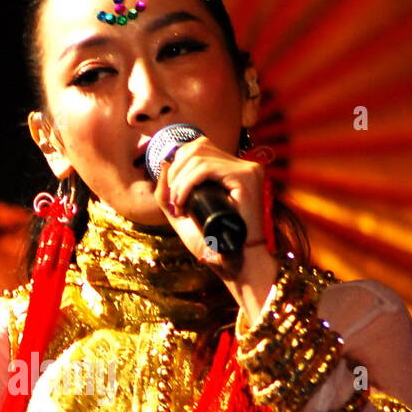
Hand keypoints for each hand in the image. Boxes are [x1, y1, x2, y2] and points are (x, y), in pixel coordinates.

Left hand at [151, 135, 278, 318]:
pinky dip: (187, 183)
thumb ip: (169, 193)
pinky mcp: (246, 178)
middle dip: (175, 171)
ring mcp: (247, 169)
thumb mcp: (183, 215)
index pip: (200, 147)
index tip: (173, 195)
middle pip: (198, 146)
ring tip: (178, 204)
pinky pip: (206, 169)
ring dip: (179, 180)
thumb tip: (164, 163)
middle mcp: (244, 165)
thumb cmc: (213, 243)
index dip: (178, 164)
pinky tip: (183, 201)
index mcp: (233, 169)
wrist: (235, 264)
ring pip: (199, 156)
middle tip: (173, 200)